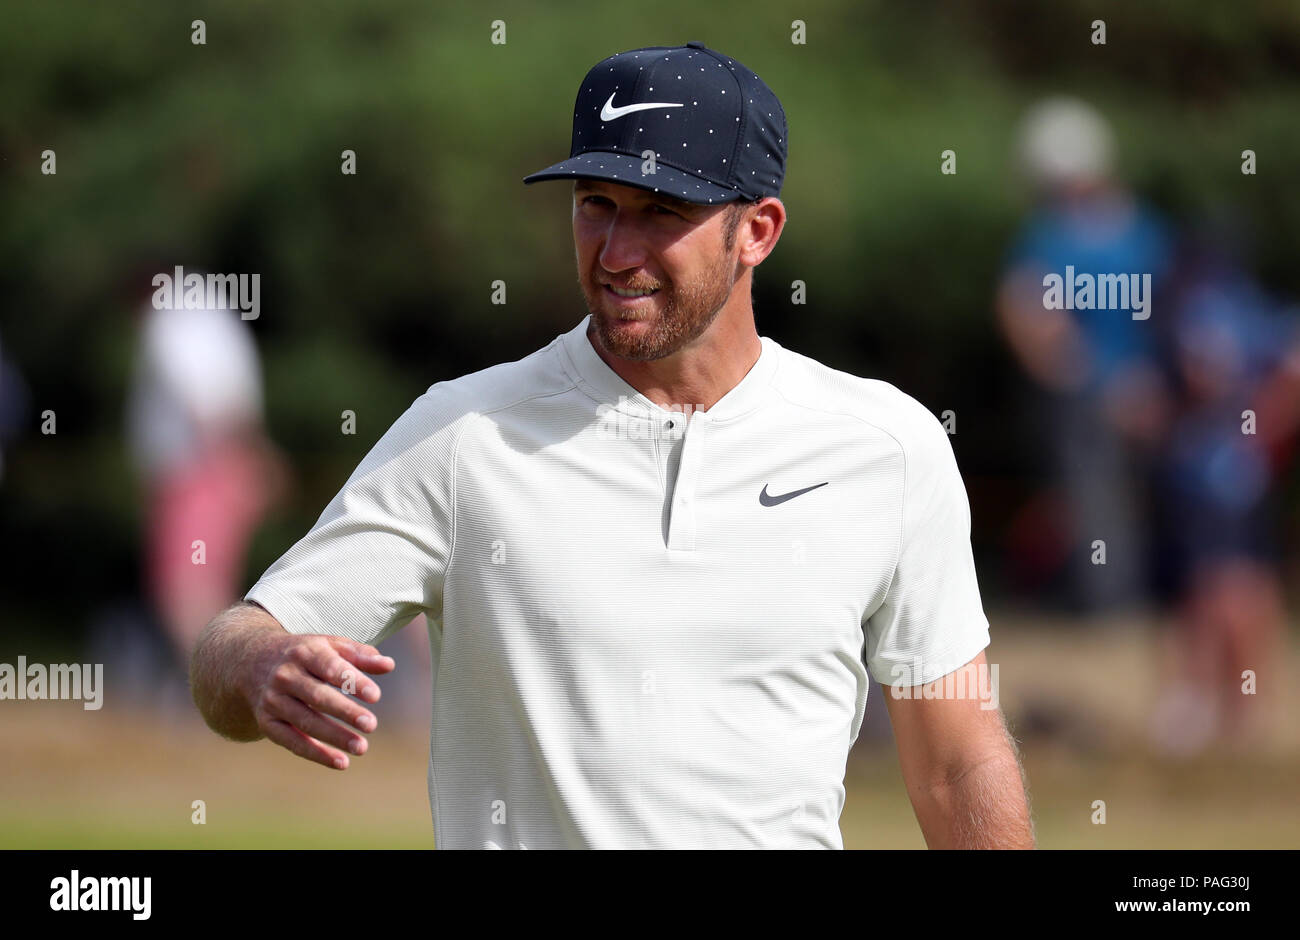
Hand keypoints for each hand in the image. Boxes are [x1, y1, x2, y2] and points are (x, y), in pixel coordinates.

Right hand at [242, 634, 395, 769]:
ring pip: (305, 722)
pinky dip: (316, 754)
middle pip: (317, 697)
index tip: (375, 696)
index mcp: (304, 652)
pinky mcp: (267, 723)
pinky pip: (292, 742)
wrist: (251, 662)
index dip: (352, 681)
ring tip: (362, 747)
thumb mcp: (330, 646)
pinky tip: (341, 762)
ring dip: (334, 737)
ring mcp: (273, 700)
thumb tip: (389, 665)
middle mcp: (285, 676)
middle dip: (345, 711)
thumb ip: (360, 655)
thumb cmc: (305, 655)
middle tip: (371, 725)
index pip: (330, 668)